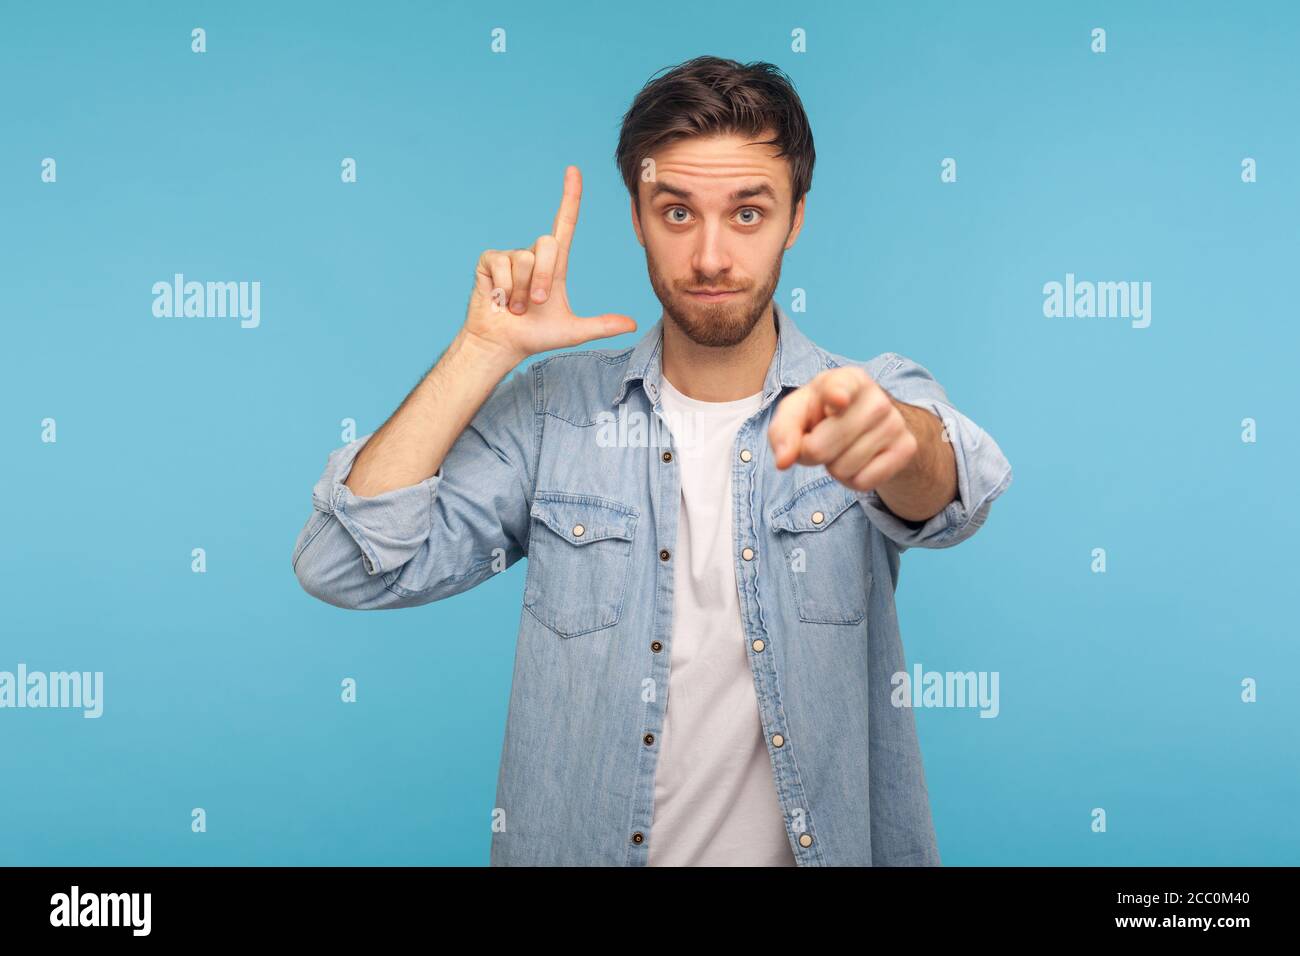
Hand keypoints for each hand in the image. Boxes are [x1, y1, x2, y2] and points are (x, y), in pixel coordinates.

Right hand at [462, 165, 636, 364]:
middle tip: (535, 303)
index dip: (570, 197)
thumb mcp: (572, 331)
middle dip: (542, 278)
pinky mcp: (489, 261)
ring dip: (521, 290)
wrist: (502, 344)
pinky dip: (504, 289)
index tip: (573, 171)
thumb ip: (601, 325)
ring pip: (523, 259)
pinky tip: (499, 300)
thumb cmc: (534, 335)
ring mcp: (509, 256)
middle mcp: (532, 254)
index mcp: (554, 264)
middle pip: (546, 245)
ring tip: (515, 306)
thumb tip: (632, 325)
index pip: (564, 223)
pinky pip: (502, 265)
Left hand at [767, 366, 918, 491]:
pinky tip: (860, 460)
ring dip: (834, 467)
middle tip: (821, 440)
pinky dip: (852, 480)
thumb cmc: (824, 414)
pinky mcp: (906, 448)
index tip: (836, 400)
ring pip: (842, 469)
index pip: (839, 388)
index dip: (835, 396)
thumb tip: (783, 461)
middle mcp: (876, 398)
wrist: (873, 425)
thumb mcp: (798, 413)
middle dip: (811, 454)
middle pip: (819, 448)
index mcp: (846, 379)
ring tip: (843, 448)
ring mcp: (895, 423)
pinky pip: (863, 482)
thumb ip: (782, 432)